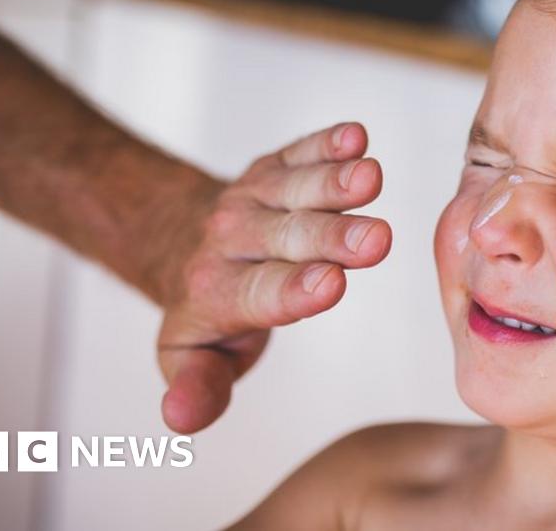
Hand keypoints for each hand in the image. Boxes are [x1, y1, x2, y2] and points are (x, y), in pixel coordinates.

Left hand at [155, 122, 391, 432]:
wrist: (178, 236)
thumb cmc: (207, 309)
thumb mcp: (193, 358)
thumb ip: (197, 387)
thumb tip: (179, 420)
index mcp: (221, 292)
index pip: (263, 293)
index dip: (296, 290)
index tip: (332, 285)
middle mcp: (235, 240)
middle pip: (290, 239)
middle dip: (332, 238)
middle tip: (376, 240)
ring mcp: (255, 197)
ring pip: (297, 189)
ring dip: (335, 182)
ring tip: (370, 176)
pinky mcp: (275, 166)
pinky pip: (301, 152)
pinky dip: (327, 143)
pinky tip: (356, 135)